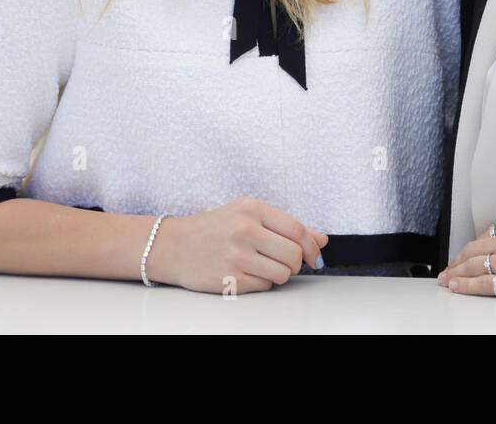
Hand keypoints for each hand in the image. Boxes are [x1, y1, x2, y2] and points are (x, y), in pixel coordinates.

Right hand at [148, 196, 328, 293]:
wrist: (173, 245)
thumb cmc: (214, 228)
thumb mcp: (247, 216)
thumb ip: (286, 226)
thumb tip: (321, 239)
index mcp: (251, 209)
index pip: (297, 230)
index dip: (312, 246)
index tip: (316, 255)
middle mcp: (244, 230)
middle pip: (294, 255)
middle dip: (295, 263)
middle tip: (284, 261)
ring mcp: (236, 256)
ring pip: (282, 274)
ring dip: (279, 274)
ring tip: (262, 265)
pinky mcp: (229, 279)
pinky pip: (264, 286)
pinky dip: (261, 283)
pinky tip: (246, 272)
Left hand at [438, 213, 495, 298]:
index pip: (485, 235)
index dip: (473, 248)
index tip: (465, 254)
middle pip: (473, 250)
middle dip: (457, 261)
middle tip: (447, 267)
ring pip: (473, 266)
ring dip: (455, 273)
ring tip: (446, 278)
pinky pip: (484, 285)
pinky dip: (465, 286)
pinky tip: (455, 286)